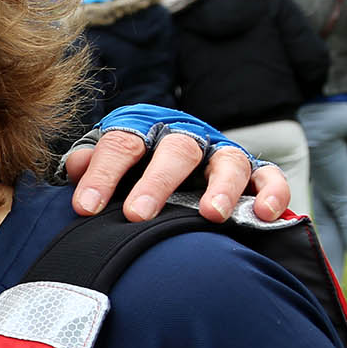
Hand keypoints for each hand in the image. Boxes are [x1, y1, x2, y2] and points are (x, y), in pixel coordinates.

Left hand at [64, 110, 293, 222]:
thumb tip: (73, 168)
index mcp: (145, 132)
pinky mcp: (253, 172)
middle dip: (157, 182)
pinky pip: (269, 177)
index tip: (84, 208)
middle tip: (137, 214)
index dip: (102, 175)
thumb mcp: (107, 165)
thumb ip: (90, 165)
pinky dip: (273, 192)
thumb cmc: (130, 169)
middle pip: (176, 151)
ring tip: (211, 215)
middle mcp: (186, 138)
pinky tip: (265, 214)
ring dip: (222, 187)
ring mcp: (221, 154)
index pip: (122, 146)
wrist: (168, 163)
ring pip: (228, 162)